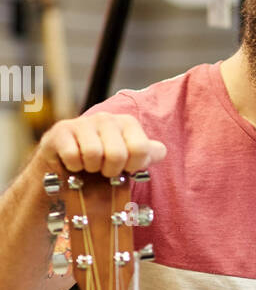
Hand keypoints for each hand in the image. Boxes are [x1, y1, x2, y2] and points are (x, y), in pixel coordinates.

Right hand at [36, 113, 166, 178]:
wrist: (64, 164)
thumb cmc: (101, 162)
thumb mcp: (127, 158)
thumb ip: (147, 154)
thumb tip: (161, 151)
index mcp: (127, 123)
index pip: (141, 149)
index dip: (132, 166)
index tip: (124, 168)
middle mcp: (106, 118)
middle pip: (117, 154)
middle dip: (110, 170)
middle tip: (103, 170)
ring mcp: (83, 123)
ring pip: (93, 154)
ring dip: (90, 168)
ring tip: (88, 166)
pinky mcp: (61, 131)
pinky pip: (72, 156)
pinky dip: (73, 167)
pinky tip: (73, 164)